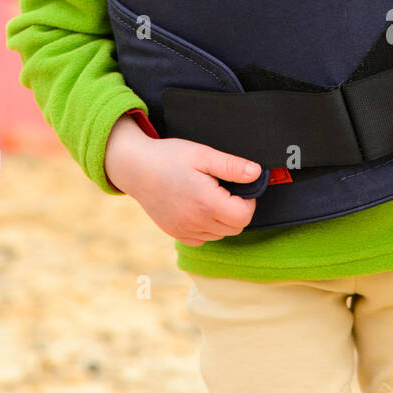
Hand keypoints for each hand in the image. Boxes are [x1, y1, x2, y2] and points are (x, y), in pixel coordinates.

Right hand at [105, 117, 259, 244]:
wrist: (135, 167)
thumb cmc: (168, 157)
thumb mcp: (202, 154)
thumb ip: (231, 165)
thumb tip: (257, 173)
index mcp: (206, 202)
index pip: (244, 215)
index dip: (248, 200)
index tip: (238, 186)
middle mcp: (197, 222)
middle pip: (235, 227)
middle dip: (237, 209)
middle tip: (224, 188)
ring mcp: (185, 230)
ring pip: (220, 234)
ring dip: (223, 219)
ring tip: (209, 195)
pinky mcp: (176, 233)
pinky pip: (203, 238)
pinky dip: (207, 226)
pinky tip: (198, 207)